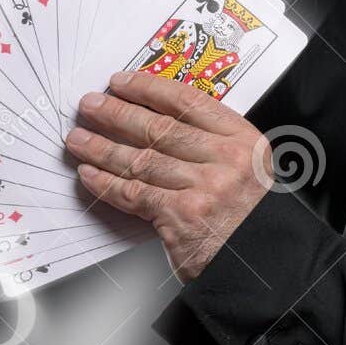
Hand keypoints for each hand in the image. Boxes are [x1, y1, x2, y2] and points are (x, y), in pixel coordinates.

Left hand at [65, 71, 274, 282]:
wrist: (266, 261)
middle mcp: (225, 159)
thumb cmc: (255, 218)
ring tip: (79, 138)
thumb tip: (161, 124)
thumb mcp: (250, 169)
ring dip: (102, 148)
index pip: (188, 102)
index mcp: (244, 140)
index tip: (122, 83)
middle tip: (91, 105)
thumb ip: (213, 146)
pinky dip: (107, 183)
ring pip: (141, 159)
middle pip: (159, 127)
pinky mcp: (182, 216)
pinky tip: (89, 174)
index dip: (148, 89)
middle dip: (116, 113)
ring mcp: (204, 187)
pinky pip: (134, 193)